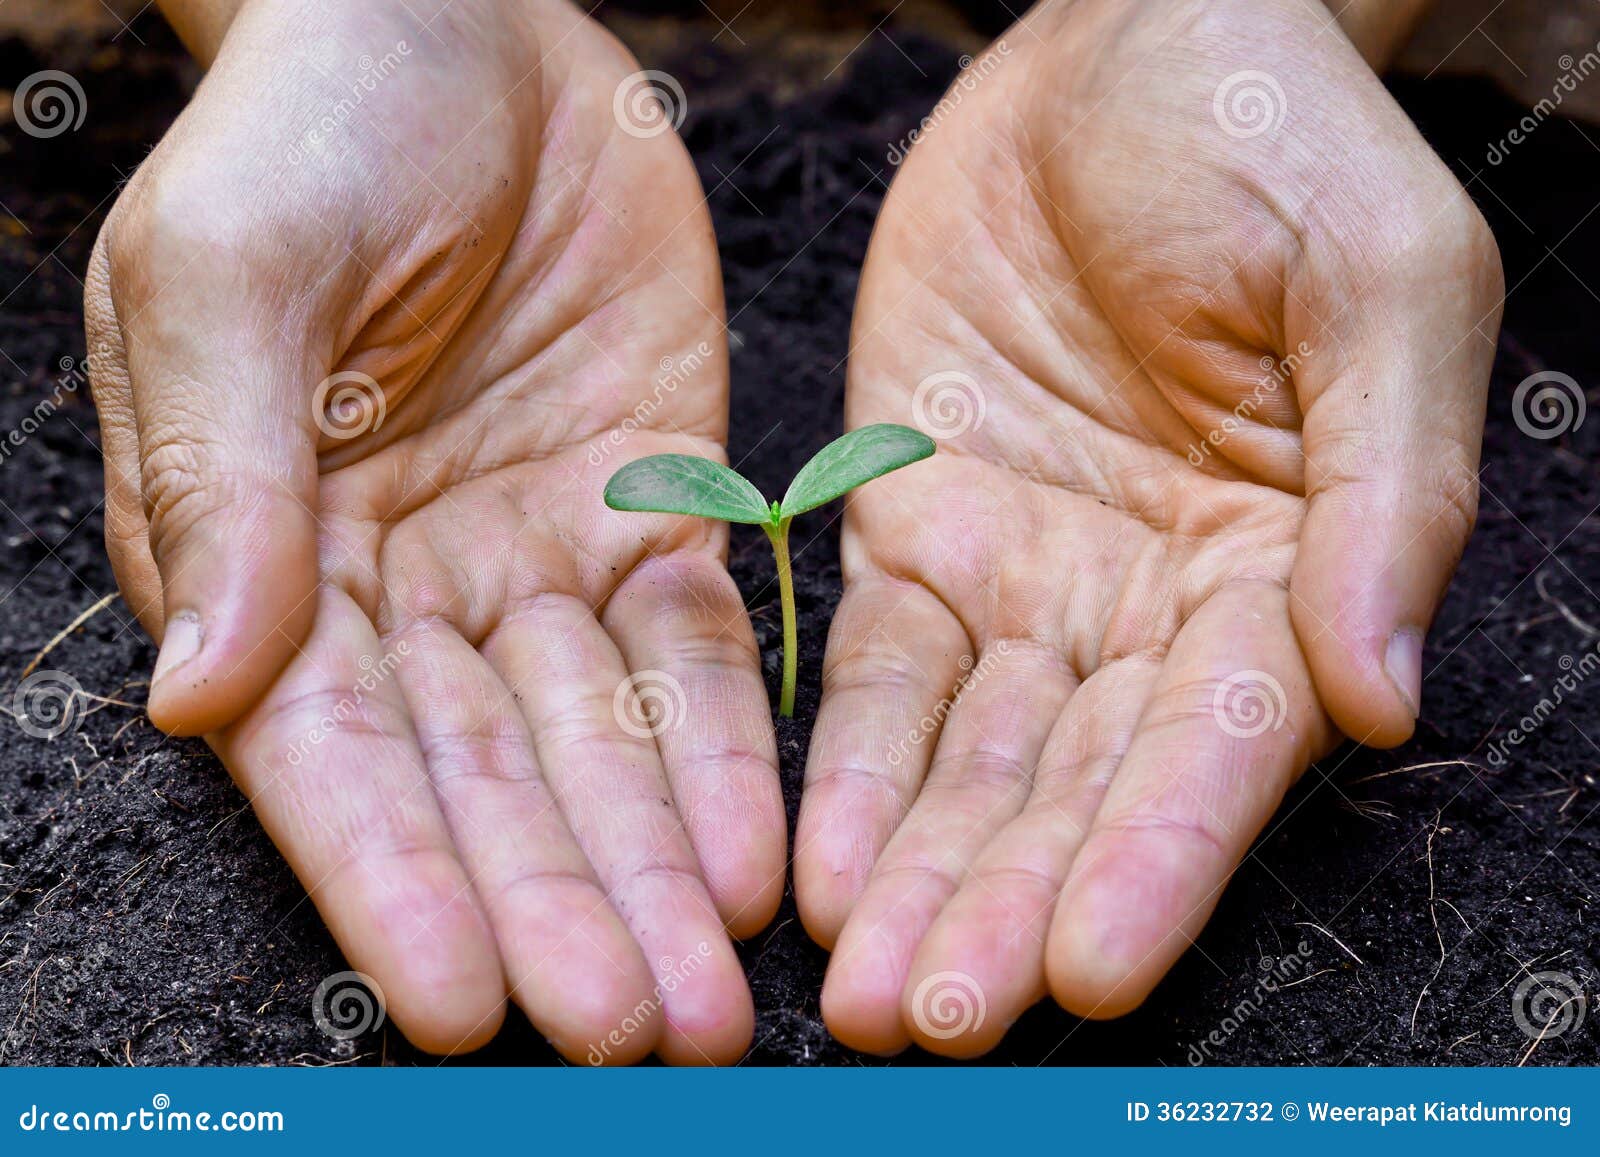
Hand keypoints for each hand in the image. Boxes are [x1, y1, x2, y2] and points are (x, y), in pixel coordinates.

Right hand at [86, 0, 782, 1061]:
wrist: (453, 21)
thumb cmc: (308, 130)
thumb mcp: (223, 278)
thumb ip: (227, 486)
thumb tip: (207, 693)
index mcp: (270, 557)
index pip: (332, 752)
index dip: (395, 877)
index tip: (458, 1003)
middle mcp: (408, 587)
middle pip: (485, 781)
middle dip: (556, 910)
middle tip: (631, 1036)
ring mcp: (536, 557)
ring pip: (600, 745)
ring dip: (651, 872)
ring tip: (708, 999)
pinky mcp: (653, 510)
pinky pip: (697, 653)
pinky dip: (722, 755)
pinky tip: (756, 859)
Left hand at [796, 0, 1500, 1054]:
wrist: (1129, 41)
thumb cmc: (1277, 139)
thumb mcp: (1381, 285)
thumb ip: (1383, 493)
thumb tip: (1382, 693)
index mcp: (1283, 561)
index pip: (1222, 744)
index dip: (1159, 858)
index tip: (1093, 966)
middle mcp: (1150, 601)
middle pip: (1078, 787)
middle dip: (1010, 906)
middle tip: (934, 1021)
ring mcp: (1027, 577)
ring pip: (967, 761)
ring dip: (918, 876)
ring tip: (865, 991)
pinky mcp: (914, 528)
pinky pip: (871, 674)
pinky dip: (843, 771)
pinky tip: (812, 867)